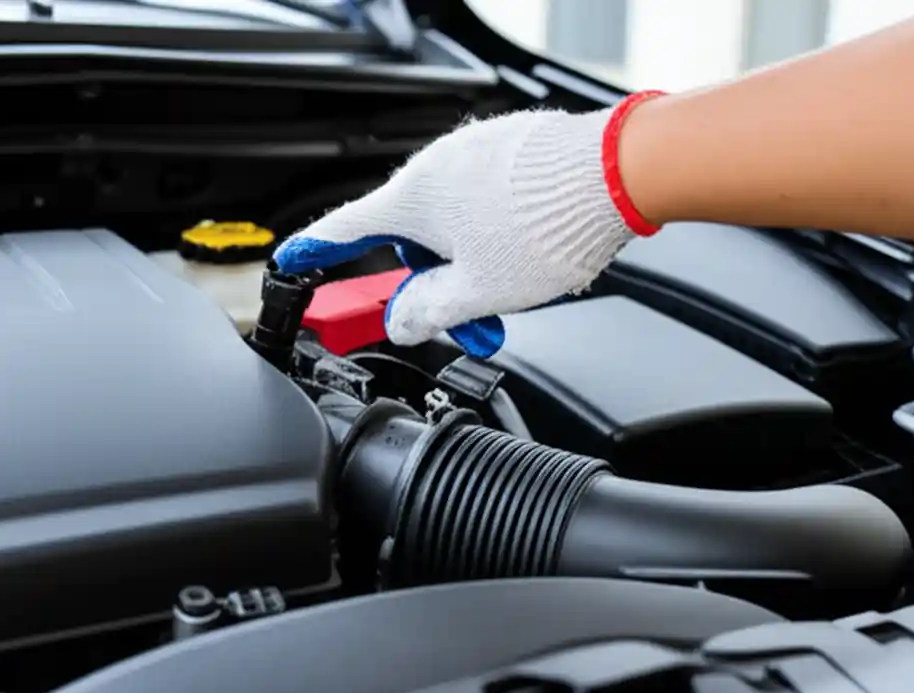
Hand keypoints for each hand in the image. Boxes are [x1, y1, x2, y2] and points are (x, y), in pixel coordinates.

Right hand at [273, 103, 653, 356]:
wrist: (619, 171)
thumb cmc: (548, 225)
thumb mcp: (478, 292)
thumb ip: (430, 312)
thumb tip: (403, 322)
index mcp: (412, 199)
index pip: (344, 231)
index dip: (315, 252)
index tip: (294, 261)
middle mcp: (436, 167)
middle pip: (410, 235)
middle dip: (434, 280)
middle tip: (466, 315)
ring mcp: (475, 153)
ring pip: (453, 220)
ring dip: (470, 262)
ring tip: (511, 288)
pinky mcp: (511, 148)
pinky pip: (484, 199)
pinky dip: (494, 232)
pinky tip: (527, 251)